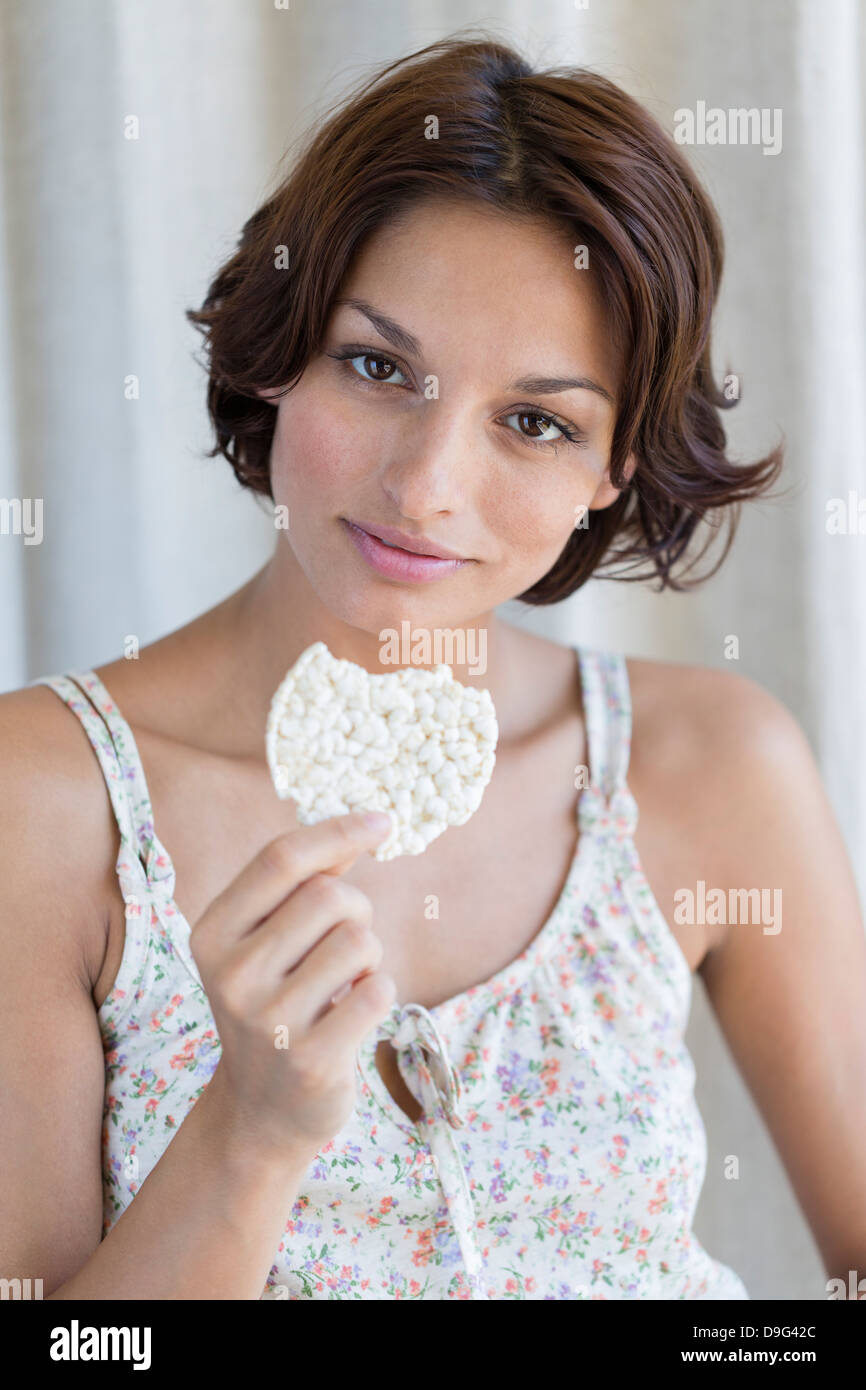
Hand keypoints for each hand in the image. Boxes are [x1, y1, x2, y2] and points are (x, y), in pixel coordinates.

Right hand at [189, 811, 394, 1159]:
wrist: (262, 1112)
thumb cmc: (275, 1005)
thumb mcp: (265, 942)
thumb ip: (304, 884)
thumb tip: (364, 824)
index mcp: (213, 934)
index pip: (280, 859)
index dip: (337, 831)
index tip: (382, 820)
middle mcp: (231, 975)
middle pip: (329, 895)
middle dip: (356, 910)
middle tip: (344, 944)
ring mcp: (269, 1022)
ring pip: (358, 941)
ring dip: (369, 957)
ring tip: (344, 984)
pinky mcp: (310, 1060)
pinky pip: (378, 991)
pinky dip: (380, 992)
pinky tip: (353, 1014)